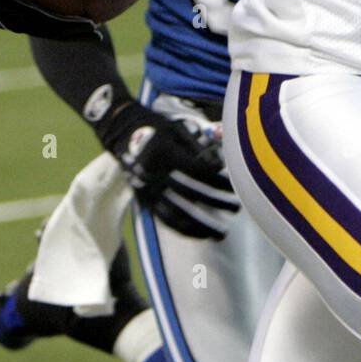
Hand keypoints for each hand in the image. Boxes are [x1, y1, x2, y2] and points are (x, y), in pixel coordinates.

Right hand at [103, 100, 239, 240]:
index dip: (218, 180)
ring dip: (202, 226)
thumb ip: (197, 147)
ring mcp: (147, 190)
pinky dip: (184, 230)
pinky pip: (165, 221)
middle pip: (192, 194)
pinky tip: (202, 234)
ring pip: (178, 215)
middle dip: (217, 203)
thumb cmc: (156, 127)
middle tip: (237, 208)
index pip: (198, 172)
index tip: (235, 186)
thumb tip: (218, 167)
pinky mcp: (144, 200)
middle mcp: (155, 174)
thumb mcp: (177, 129)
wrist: (123, 132)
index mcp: (165, 153)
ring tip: (222, 234)